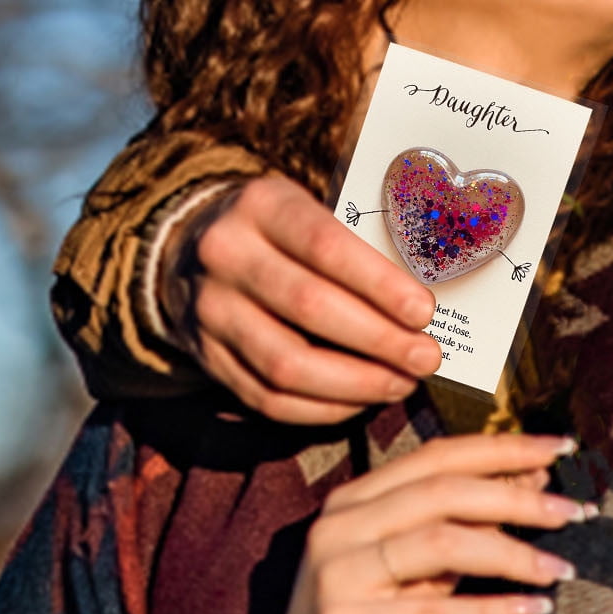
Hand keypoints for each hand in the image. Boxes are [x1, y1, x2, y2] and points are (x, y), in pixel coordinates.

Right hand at [172, 172, 442, 423]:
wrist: (186, 248)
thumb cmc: (276, 231)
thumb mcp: (305, 210)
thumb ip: (352, 247)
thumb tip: (420, 308)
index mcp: (262, 205)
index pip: (325, 245)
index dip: (380, 283)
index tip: (424, 312)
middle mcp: (227, 255)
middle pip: (309, 307)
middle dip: (379, 340)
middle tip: (426, 357)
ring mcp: (210, 310)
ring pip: (286, 363)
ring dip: (355, 383)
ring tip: (401, 383)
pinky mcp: (205, 357)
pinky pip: (267, 398)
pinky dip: (320, 408)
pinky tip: (359, 401)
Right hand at [238, 432, 590, 613]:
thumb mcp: (419, 572)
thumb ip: (464, 526)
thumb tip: (534, 478)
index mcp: (355, 499)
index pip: (439, 456)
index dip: (504, 448)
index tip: (564, 448)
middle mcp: (338, 526)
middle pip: (444, 491)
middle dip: (518, 495)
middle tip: (575, 511)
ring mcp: (335, 575)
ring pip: (442, 543)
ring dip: (513, 552)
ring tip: (562, 567)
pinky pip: (433, 612)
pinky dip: (491, 608)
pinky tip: (534, 610)